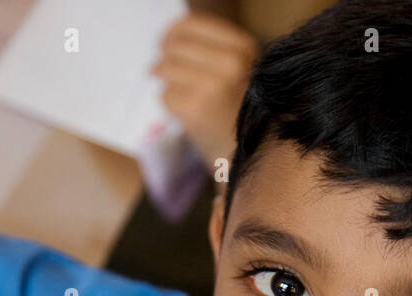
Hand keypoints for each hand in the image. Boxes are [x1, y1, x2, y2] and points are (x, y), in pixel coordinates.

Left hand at [152, 12, 257, 165]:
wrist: (251, 155)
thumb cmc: (241, 109)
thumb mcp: (240, 68)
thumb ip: (209, 47)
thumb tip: (168, 37)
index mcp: (243, 48)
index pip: (193, 24)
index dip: (173, 32)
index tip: (166, 42)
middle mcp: (231, 64)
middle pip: (175, 45)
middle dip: (164, 57)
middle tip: (160, 69)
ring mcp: (212, 87)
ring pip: (165, 68)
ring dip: (164, 80)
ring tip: (176, 91)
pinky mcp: (195, 110)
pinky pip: (165, 95)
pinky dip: (170, 103)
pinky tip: (186, 112)